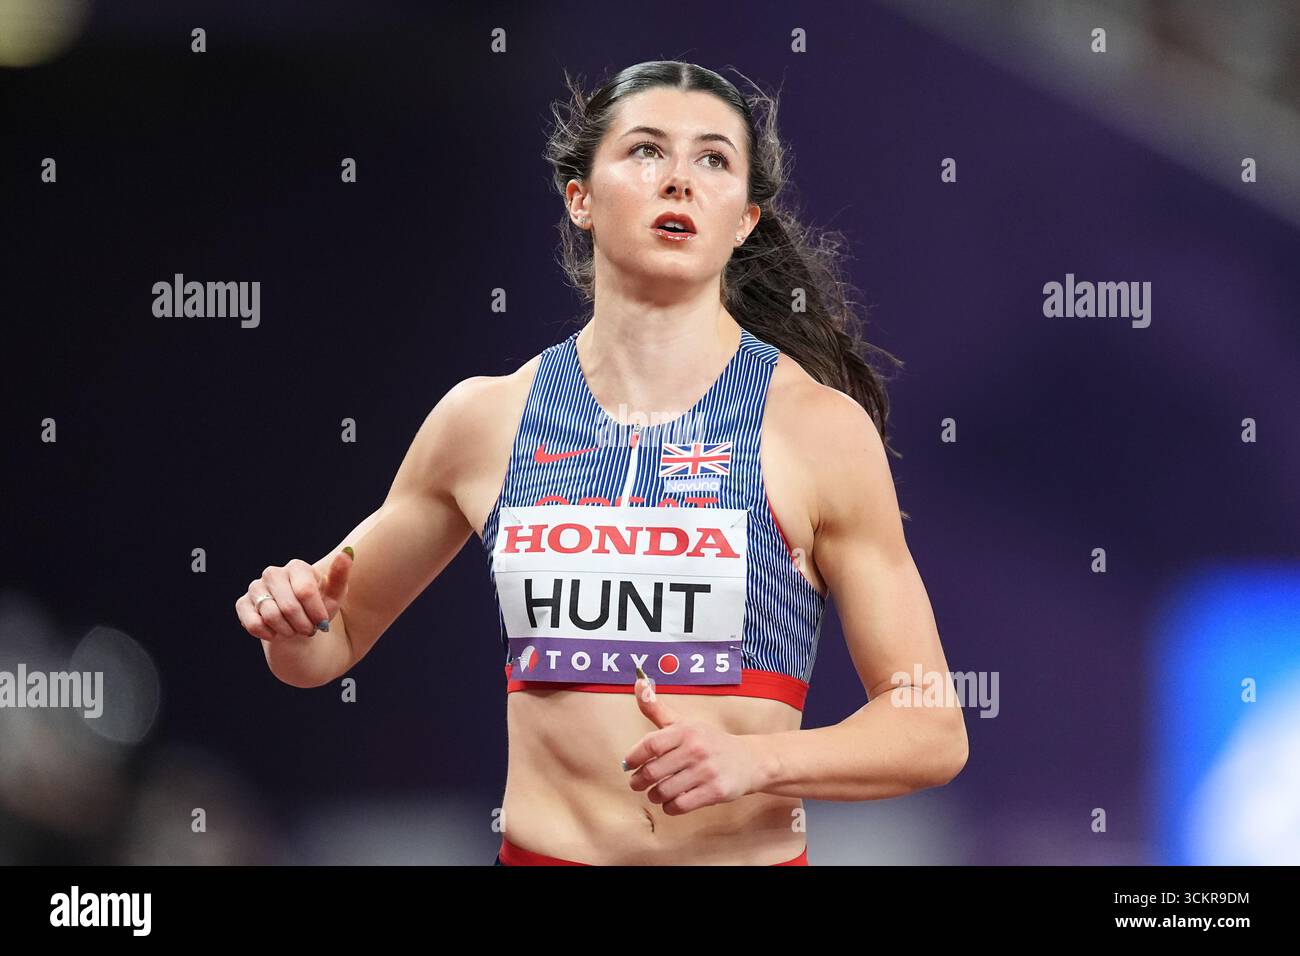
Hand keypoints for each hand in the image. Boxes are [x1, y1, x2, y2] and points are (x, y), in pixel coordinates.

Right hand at [235, 548, 352, 639]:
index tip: (322, 622)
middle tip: (308, 629)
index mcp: (297, 567)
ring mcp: (256, 587)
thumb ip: (341, 574)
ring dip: (287, 630)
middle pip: (289, 606)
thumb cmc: (318, 608)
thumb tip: (347, 552)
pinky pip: (253, 623)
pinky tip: (276, 633)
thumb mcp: (334, 595)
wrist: (297, 627)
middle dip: (302, 624)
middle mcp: (273, 573)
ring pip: (271, 616)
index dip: (315, 612)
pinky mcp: (243, 603)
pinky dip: (268, 633)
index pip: (305, 591)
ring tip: (294, 630)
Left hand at [622, 672, 769, 814]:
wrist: (749, 760)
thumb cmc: (709, 741)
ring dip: (654, 795)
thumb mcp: (684, 723)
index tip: (628, 765)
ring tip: (655, 792)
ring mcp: (706, 771)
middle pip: (652, 772)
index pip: (650, 745)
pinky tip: (672, 801)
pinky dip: (670, 807)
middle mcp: (696, 749)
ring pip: (664, 792)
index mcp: (686, 730)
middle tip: (637, 783)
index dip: (633, 758)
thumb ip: (656, 707)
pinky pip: (679, 806)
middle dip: (639, 781)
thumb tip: (638, 681)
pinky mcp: (715, 792)